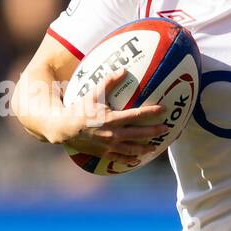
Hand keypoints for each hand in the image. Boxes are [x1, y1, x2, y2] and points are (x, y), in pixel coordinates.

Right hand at [50, 71, 168, 165]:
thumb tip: (123, 70)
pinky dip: (130, 160)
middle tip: (168, 129)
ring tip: (155, 147)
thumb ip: (108, 82)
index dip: (152, 112)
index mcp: (112, 119)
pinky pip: (120, 159)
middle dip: (155, 131)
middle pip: (140, 134)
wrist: (63, 128)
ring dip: (146, 148)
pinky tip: (137, 160)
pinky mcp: (104, 154)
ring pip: (133, 149)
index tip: (164, 109)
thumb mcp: (93, 94)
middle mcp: (114, 134)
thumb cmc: (78, 109)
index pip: (137, 115)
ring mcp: (110, 146)